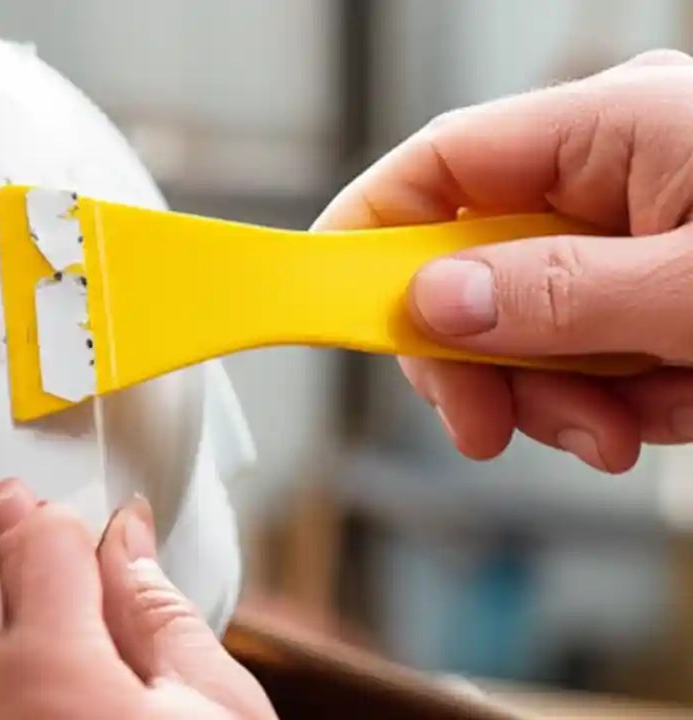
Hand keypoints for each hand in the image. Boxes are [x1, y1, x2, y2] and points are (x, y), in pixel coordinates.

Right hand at [314, 49, 692, 472]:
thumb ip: (558, 296)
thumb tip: (434, 302)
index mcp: (615, 126)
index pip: (440, 165)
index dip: (369, 236)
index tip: (329, 311)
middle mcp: (618, 169)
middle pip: (474, 261)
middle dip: (482, 358)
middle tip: (490, 424)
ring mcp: (645, 227)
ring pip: (532, 322)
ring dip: (560, 397)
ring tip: (620, 431)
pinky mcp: (669, 285)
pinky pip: (596, 349)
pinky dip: (623, 398)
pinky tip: (673, 406)